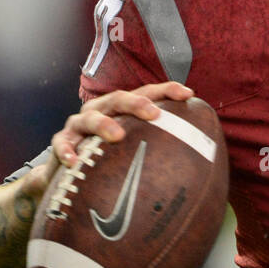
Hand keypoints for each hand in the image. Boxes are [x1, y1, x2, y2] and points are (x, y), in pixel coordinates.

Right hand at [22, 82, 194, 195]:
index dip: (167, 90)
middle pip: (118, 99)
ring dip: (103, 125)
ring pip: (89, 118)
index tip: (188, 94)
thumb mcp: (135, 152)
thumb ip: (162, 152)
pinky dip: (67, 151)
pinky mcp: (62, 143)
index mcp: (122, 109)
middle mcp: (101, 111)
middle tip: (153, 114)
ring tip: (117, 136)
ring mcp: (79, 126)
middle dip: (136, 103)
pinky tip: (74, 162)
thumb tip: (206, 168)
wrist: (68, 177)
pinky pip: (62, 144)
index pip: (147, 93)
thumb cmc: (110, 160)